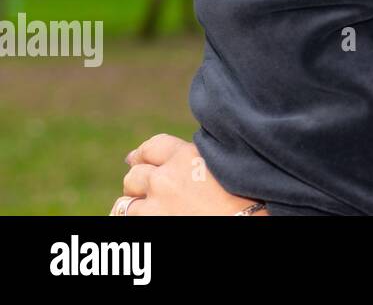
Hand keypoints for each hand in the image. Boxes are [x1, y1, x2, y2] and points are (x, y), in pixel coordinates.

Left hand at [114, 134, 265, 214]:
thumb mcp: (224, 166)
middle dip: (138, 181)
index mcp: (186, 156)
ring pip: (125, 203)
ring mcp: (154, 206)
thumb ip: (198, 159)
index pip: (152, 146)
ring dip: (133, 205)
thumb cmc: (246, 198)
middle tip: (142, 186)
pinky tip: (141, 219)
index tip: (140, 159)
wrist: (246, 222)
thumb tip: (180, 156)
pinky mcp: (149, 226)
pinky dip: (132, 220)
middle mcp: (166, 179)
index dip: (144, 154)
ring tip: (143, 209)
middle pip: (135, 174)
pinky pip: (126, 221)